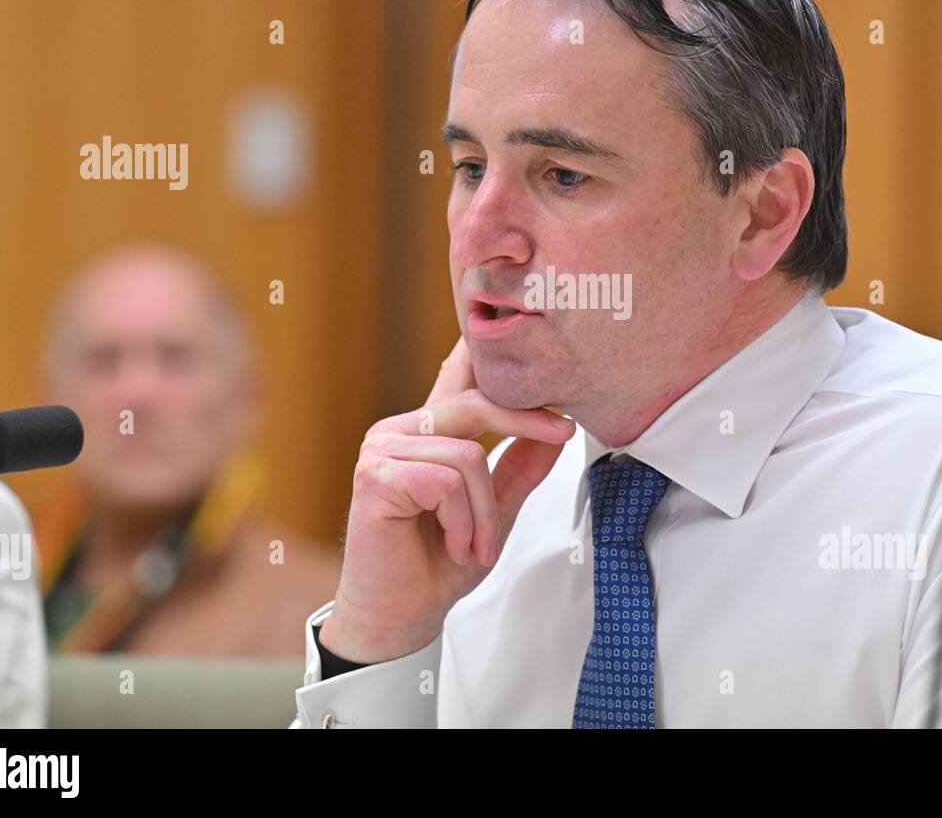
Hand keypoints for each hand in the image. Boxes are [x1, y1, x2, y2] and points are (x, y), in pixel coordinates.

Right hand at [320, 337, 575, 663]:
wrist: (401, 616)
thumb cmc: (438, 564)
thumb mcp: (495, 510)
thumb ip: (519, 467)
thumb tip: (556, 431)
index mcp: (426, 432)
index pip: (455, 374)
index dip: (484, 346)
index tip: (520, 325)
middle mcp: (399, 430)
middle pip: (475, 402)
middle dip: (527, 420)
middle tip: (565, 433)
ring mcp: (381, 449)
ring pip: (468, 455)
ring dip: (485, 512)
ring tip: (474, 546)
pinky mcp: (375, 475)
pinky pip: (448, 482)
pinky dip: (464, 522)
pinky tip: (454, 545)